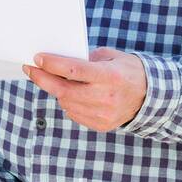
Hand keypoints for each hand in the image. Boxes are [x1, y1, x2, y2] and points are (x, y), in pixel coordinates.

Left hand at [23, 47, 147, 130]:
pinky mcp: (101, 125)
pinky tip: (70, 93)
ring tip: (50, 78)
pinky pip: (74, 113)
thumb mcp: (111, 56)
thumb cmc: (129, 71)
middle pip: (65, 90)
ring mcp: (103, 114)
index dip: (53, 64)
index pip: (74, 71)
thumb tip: (60, 61)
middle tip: (30, 69)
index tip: (37, 58)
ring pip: (66, 103)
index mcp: (110, 76)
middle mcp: (106, 97)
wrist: (151, 97)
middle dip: (43, 79)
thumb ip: (86, 59)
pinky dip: (67, 102)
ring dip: (55, 90)